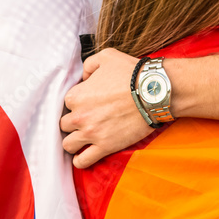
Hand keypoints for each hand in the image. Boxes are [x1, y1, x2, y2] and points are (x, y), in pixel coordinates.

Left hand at [61, 48, 154, 168]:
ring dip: (73, 142)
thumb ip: (88, 65)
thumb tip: (84, 78)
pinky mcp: (104, 147)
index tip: (88, 105)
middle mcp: (79, 116)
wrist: (153, 92)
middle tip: (86, 122)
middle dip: (73, 124)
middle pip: (64, 125)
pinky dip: (80, 161)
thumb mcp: (107, 57)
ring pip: (68, 145)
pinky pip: (82, 161)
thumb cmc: (132, 73)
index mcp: (76, 95)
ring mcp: (91, 133)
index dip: (77, 105)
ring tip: (82, 141)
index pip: (66, 104)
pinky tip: (83, 157)